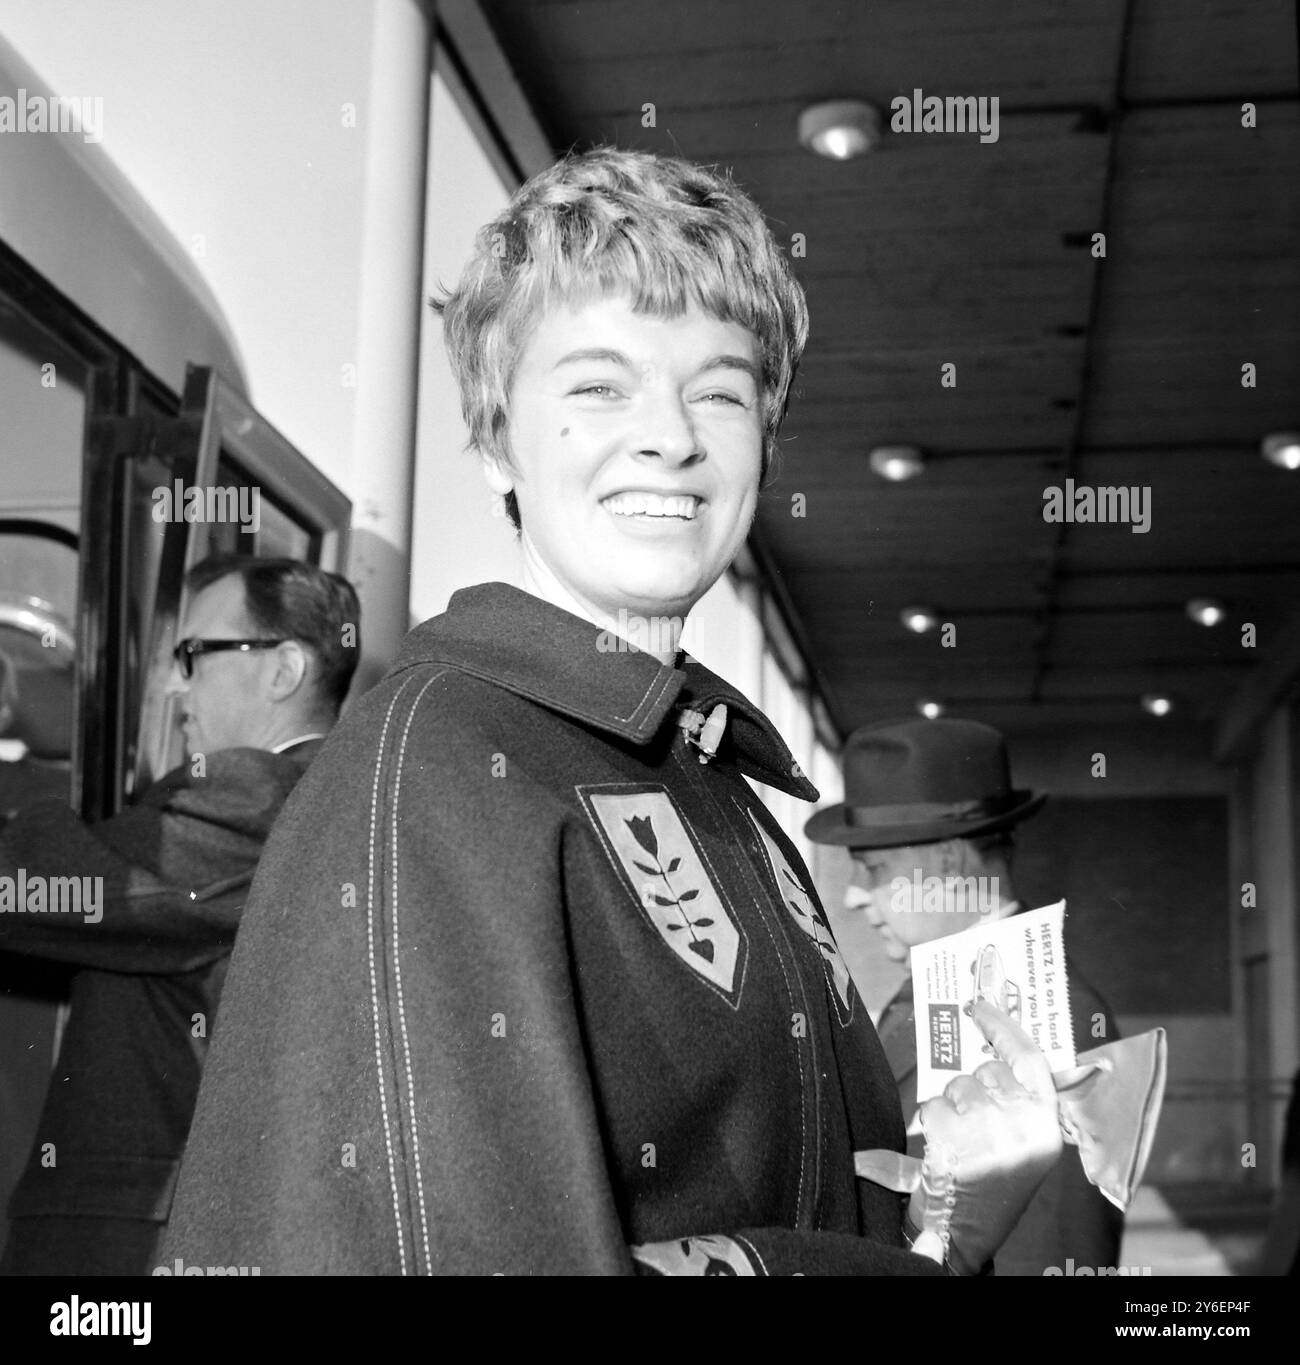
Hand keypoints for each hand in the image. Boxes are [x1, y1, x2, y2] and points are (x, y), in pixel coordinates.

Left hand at [856, 999, 1061, 1273]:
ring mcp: (989, 1139)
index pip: (1029, 1059)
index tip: (979, 1004)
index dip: (1002, 1026)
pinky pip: (933, 1106)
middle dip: (971, 1084)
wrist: (962, 1234)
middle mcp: (1024, 1131)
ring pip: (956, 1086)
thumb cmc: (992, 1184)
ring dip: (950, 1105)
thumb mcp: (1022, 1144)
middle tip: (973, 1119)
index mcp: (1046, 1128)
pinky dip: (931, 1120)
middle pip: (986, 1069)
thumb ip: (1019, 1100)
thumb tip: (997, 1045)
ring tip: (960, 1139)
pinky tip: (942, 1146)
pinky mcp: (954, 1147)